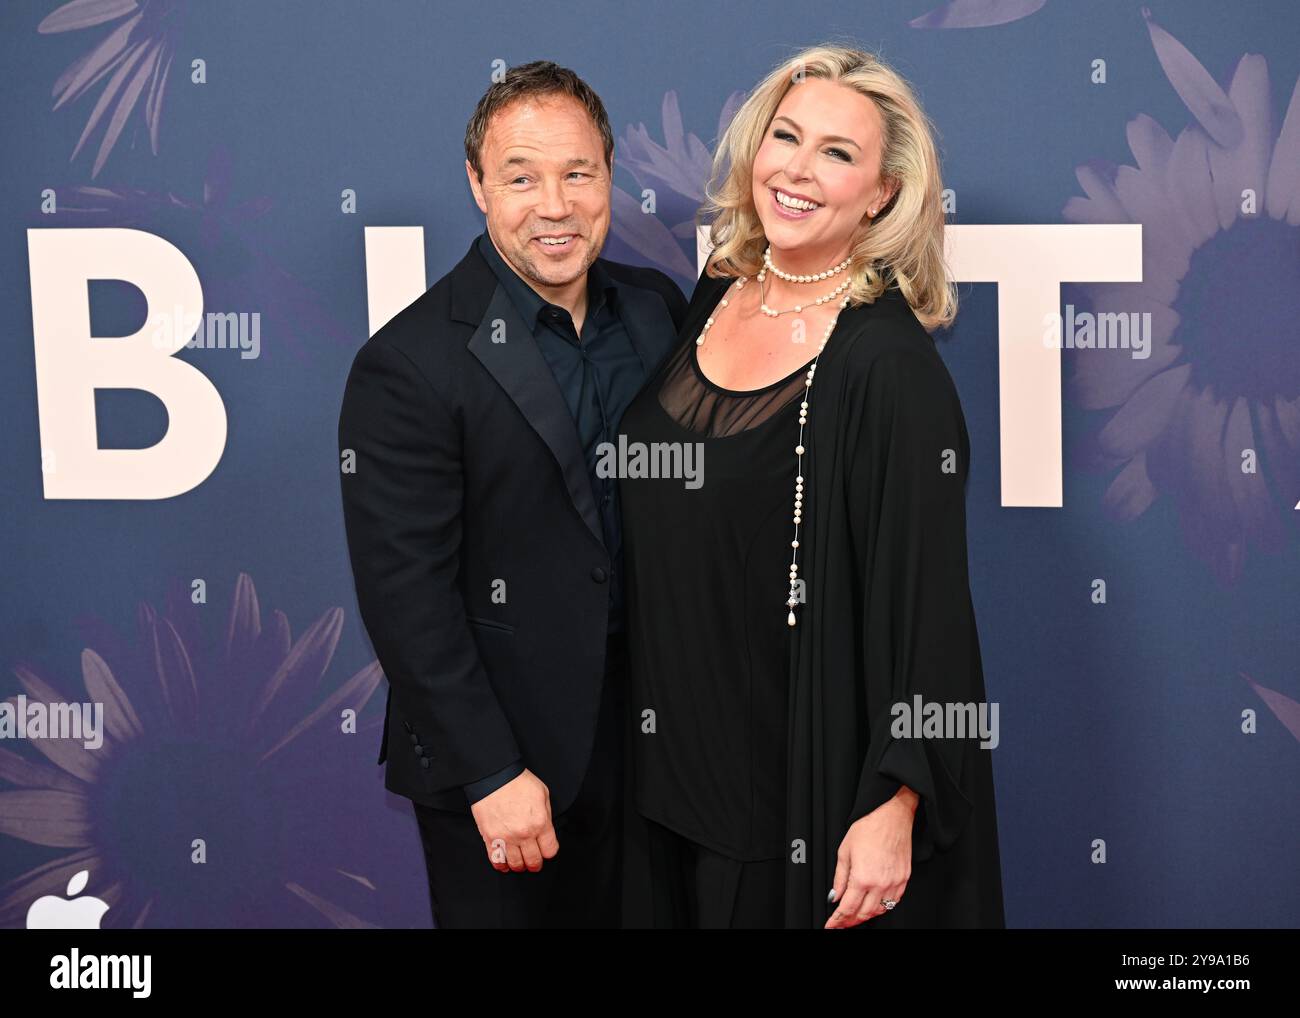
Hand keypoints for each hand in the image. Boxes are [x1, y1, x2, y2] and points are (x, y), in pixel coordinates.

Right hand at [469, 768, 558, 872]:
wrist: (495, 776)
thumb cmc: (518, 782)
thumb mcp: (543, 794)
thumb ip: (547, 815)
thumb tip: (545, 830)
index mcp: (540, 823)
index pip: (550, 851)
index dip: (549, 852)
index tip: (546, 850)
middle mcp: (524, 834)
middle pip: (533, 860)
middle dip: (535, 864)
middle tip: (534, 862)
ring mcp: (506, 837)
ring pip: (515, 864)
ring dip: (519, 866)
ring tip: (520, 864)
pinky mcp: (490, 838)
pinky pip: (496, 859)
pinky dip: (501, 865)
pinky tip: (505, 864)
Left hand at [825, 785, 917, 927]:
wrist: (891, 816)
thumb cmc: (868, 828)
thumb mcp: (844, 851)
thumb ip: (839, 878)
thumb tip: (835, 896)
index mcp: (862, 877)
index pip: (847, 908)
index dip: (837, 920)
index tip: (830, 925)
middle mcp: (880, 884)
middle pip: (864, 914)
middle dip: (850, 922)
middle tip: (840, 923)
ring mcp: (894, 882)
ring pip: (880, 910)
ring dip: (866, 916)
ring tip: (855, 916)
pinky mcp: (904, 879)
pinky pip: (893, 901)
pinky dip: (882, 907)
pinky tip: (873, 905)